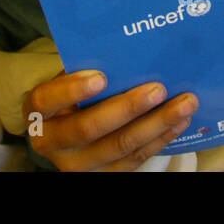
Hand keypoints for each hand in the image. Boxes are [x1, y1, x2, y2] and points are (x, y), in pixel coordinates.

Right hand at [24, 70, 198, 170]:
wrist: (67, 133)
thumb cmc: (73, 95)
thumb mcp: (68, 81)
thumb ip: (85, 67)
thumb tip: (126, 47)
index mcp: (38, 113)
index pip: (45, 101)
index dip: (71, 89)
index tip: (101, 76)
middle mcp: (53, 143)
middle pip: (90, 127)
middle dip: (127, 107)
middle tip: (158, 89)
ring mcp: (79, 165)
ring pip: (120, 147)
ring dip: (157, 124)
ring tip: (184, 103)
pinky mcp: (103, 176)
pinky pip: (135, 159)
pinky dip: (161, 139)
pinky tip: (180, 121)